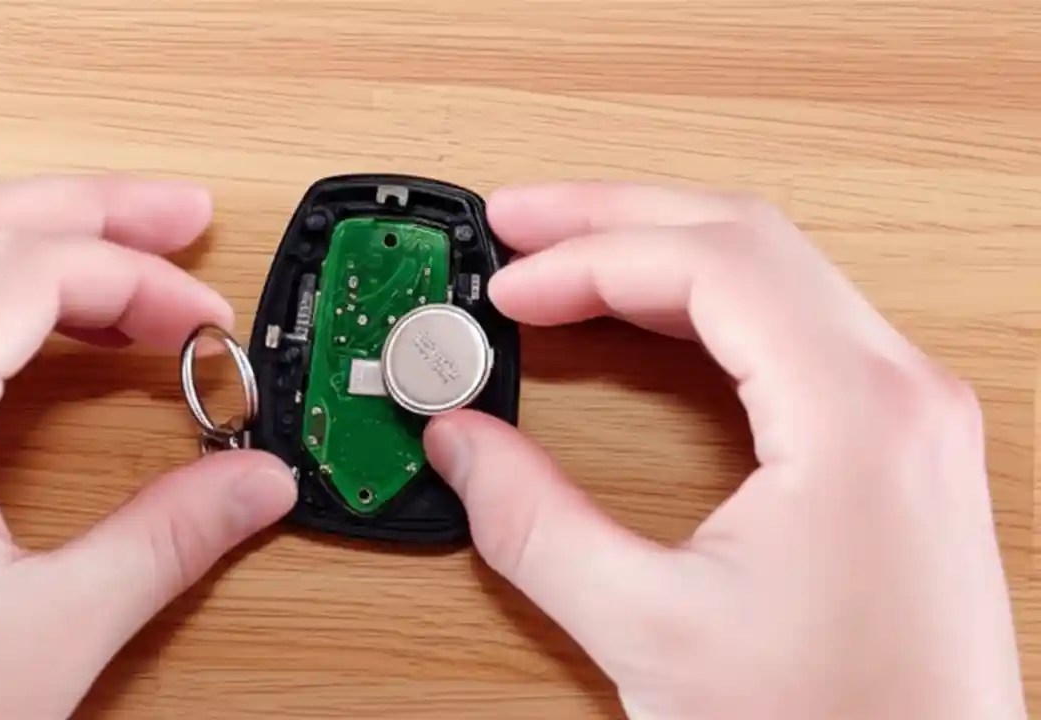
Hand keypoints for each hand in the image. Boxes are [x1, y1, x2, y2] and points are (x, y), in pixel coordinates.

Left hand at [0, 177, 295, 718]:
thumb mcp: (45, 636)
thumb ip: (167, 542)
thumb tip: (251, 485)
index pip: (33, 269)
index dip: (141, 276)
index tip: (203, 319)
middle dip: (91, 209)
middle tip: (178, 219)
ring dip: (33, 245)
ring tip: (123, 270)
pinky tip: (32, 335)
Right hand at [425, 183, 1026, 718]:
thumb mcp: (651, 630)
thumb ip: (534, 524)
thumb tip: (463, 445)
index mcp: (856, 416)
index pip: (712, 265)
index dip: (592, 255)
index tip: (512, 281)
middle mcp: (900, 393)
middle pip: (745, 240)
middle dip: (616, 221)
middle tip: (519, 225)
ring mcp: (907, 415)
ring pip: (773, 272)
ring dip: (659, 252)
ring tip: (564, 257)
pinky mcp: (895, 446)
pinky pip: (792, 325)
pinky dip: (702, 306)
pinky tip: (641, 316)